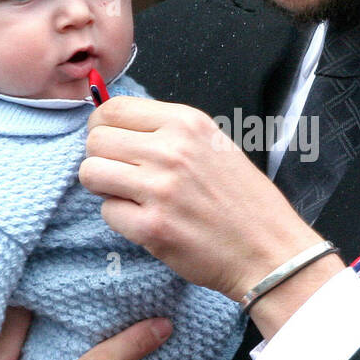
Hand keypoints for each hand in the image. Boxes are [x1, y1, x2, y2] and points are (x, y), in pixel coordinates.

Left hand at [80, 97, 322, 299]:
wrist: (269, 250)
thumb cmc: (243, 200)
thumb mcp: (213, 144)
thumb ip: (168, 132)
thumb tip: (116, 127)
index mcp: (186, 122)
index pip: (113, 109)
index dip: (103, 128)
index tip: (113, 144)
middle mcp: (171, 149)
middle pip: (95, 139)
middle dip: (101, 158)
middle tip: (121, 176)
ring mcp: (160, 189)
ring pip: (91, 173)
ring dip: (104, 188)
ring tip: (131, 197)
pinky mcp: (152, 227)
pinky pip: (107, 212)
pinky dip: (121, 219)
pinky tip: (148, 222)